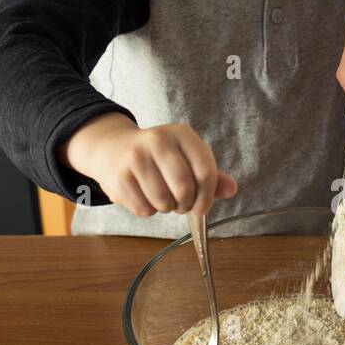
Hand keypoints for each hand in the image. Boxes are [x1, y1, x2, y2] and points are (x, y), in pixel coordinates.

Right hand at [62, 113, 237, 216]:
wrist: (113, 148)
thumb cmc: (159, 158)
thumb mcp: (186, 158)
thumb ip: (210, 175)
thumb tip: (231, 189)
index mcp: (182, 134)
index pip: (205, 171)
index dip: (208, 196)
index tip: (202, 207)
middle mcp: (158, 140)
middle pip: (184, 188)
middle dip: (186, 205)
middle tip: (181, 204)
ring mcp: (136, 158)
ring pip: (164, 202)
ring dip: (167, 208)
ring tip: (163, 198)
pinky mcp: (120, 177)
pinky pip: (144, 209)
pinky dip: (148, 211)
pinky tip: (145, 196)